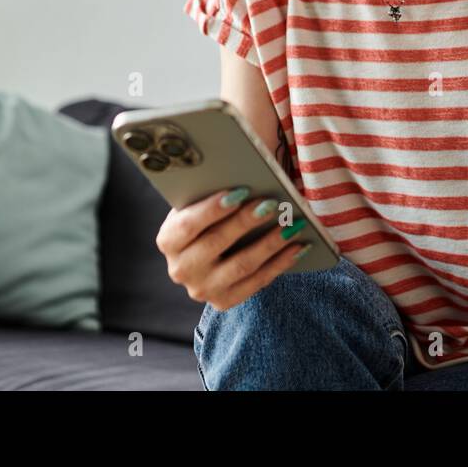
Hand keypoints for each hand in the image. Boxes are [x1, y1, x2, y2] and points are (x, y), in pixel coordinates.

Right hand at [156, 187, 308, 310]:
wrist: (209, 250)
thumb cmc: (210, 214)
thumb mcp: (200, 200)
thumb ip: (211, 186)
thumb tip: (241, 165)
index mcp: (168, 240)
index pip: (188, 224)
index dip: (213, 209)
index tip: (241, 190)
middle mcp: (180, 269)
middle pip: (216, 244)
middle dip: (246, 222)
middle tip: (272, 203)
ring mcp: (202, 289)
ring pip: (241, 266)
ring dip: (270, 243)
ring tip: (293, 224)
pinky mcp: (224, 301)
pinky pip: (257, 283)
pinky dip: (280, 263)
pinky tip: (299, 246)